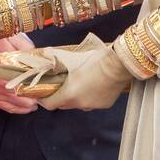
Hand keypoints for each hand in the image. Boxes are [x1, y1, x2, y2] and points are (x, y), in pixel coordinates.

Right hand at [0, 33, 37, 113]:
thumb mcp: (10, 36)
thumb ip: (26, 46)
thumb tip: (39, 56)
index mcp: (9, 65)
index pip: (33, 81)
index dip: (44, 84)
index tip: (50, 84)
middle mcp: (2, 80)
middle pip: (27, 95)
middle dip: (38, 95)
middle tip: (45, 93)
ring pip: (18, 104)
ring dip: (29, 104)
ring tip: (37, 101)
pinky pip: (5, 107)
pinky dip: (17, 109)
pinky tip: (25, 107)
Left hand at [0, 33, 130, 111]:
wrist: (119, 64)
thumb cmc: (94, 60)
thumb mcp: (72, 57)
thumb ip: (55, 56)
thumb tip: (44, 52)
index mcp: (69, 95)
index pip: (49, 104)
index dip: (42, 99)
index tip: (39, 93)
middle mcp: (80, 104)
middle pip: (63, 104)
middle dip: (58, 96)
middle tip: (57, 85)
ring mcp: (93, 106)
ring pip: (78, 104)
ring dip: (74, 97)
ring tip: (76, 84)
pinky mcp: (105, 105)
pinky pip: (92, 103)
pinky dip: (88, 96)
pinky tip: (92, 84)